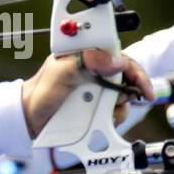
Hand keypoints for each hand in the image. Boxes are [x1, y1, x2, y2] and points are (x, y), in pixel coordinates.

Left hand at [21, 49, 153, 137]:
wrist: (31, 118)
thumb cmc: (41, 91)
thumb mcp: (61, 70)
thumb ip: (87, 60)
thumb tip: (116, 61)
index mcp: (87, 55)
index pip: (119, 56)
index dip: (134, 69)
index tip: (142, 86)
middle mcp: (96, 71)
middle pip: (127, 77)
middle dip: (129, 91)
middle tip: (119, 102)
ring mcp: (98, 90)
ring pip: (123, 97)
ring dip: (118, 108)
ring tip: (100, 112)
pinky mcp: (97, 107)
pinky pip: (115, 113)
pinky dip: (113, 118)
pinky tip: (99, 119)